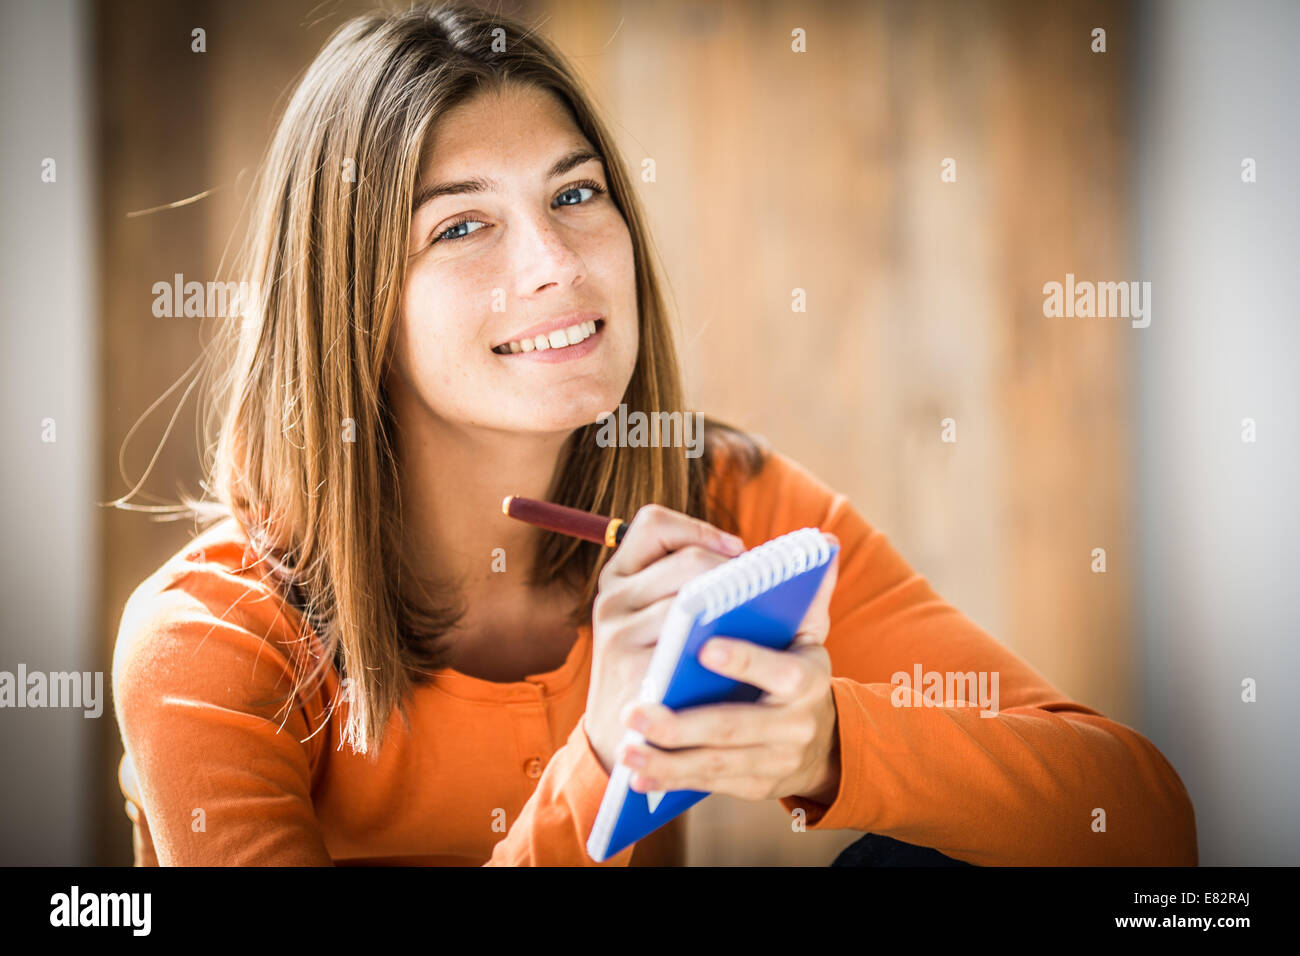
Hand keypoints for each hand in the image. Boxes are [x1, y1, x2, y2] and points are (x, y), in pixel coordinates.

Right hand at [583, 504, 746, 774]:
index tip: (739, 554)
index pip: (653, 525)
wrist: (625, 745)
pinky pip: (689, 651)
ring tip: (766, 624)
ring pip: (693, 604)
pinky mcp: (633, 674)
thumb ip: (734, 577)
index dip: (700, 530)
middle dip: (736, 576)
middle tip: (767, 598)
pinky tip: (749, 659)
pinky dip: (728, 652)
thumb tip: (828, 545)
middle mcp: (613, 599)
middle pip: (688, 563)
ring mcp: (618, 636)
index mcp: (622, 577)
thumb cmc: (668, 668)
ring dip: (735, 611)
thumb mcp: (680, 619)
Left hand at [613, 533, 841, 803]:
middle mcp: (795, 724)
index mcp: (808, 680)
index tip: (704, 649)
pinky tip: (637, 775)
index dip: (744, 660)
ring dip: (666, 758)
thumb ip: (806, 594)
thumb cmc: (797, 675)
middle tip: (634, 712)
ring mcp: (774, 760)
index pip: (778, 671)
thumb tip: (822, 543)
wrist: (820, 746)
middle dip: (681, 724)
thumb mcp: (809, 638)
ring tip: (626, 746)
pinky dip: (670, 780)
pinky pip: (707, 784)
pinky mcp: (753, 786)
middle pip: (732, 726)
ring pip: (714, 762)